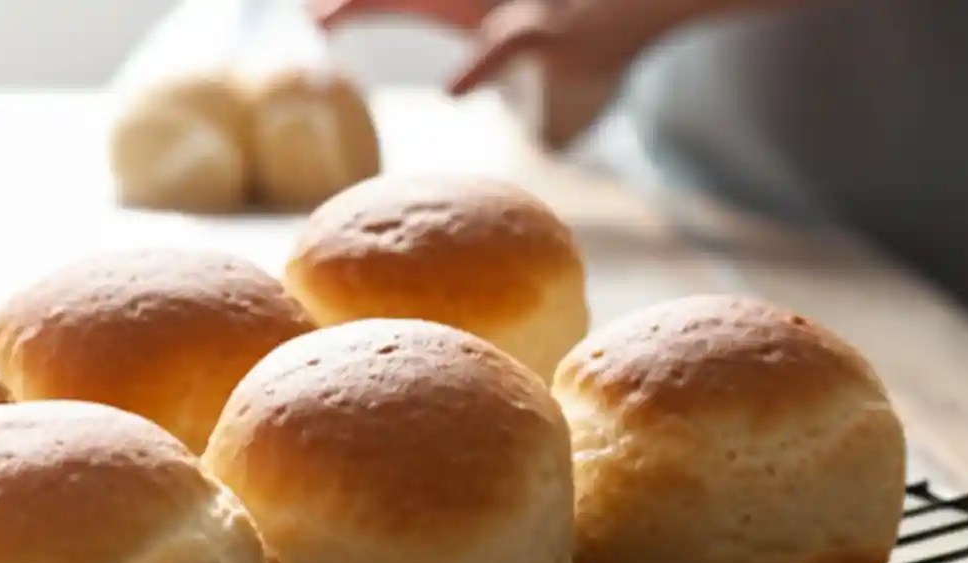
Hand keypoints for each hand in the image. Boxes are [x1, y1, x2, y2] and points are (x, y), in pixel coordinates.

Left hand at [313, 0, 668, 95]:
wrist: (657, 1)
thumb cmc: (604, 41)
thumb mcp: (556, 74)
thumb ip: (529, 101)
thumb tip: (532, 143)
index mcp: (477, 7)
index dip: (358, 3)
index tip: (311, 15)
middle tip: (309, 13)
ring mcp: (516, 6)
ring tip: (328, 12)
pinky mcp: (552, 29)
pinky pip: (511, 45)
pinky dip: (480, 68)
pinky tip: (453, 92)